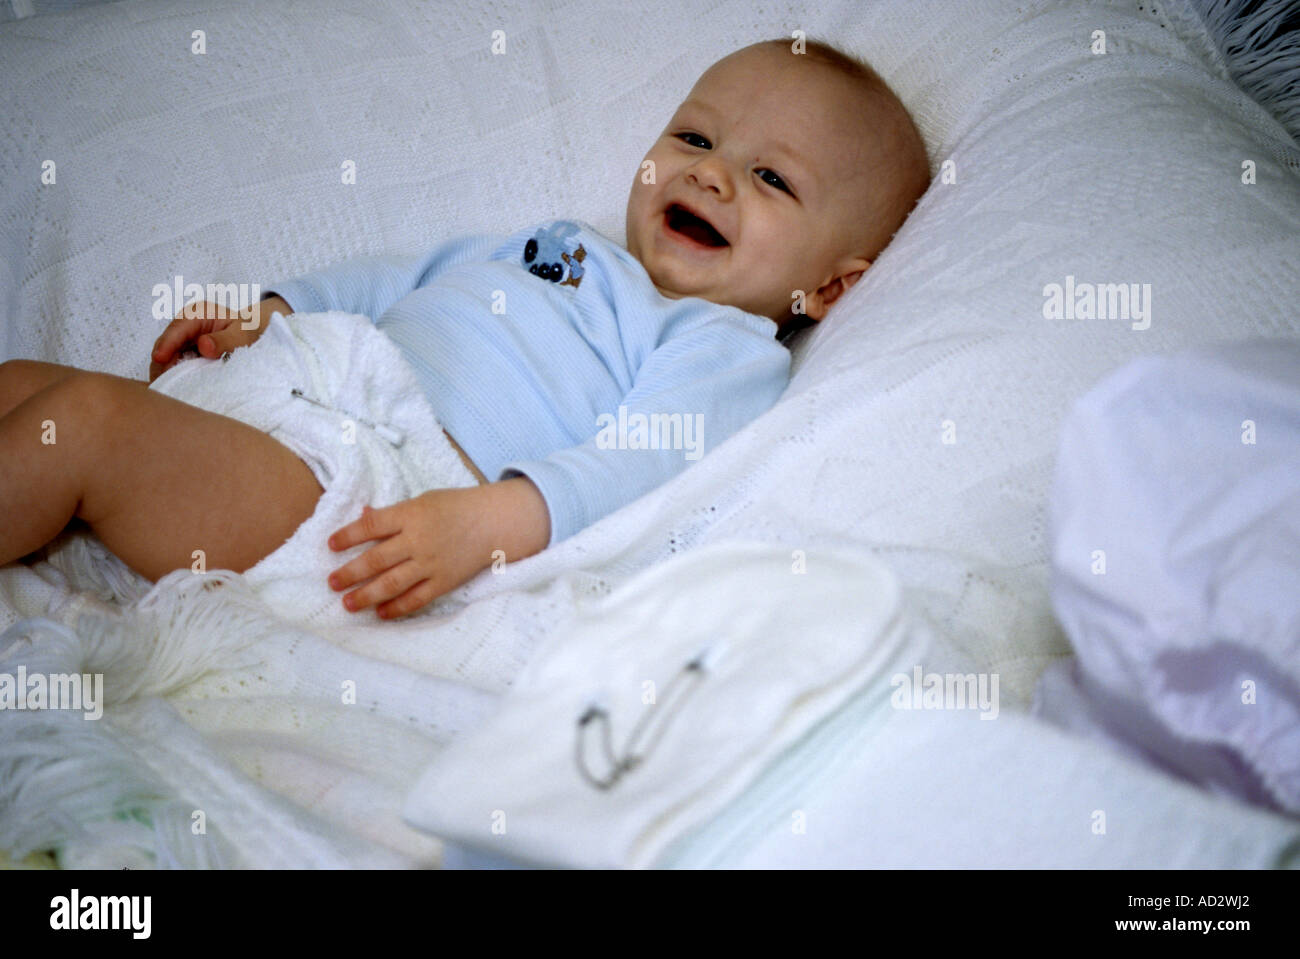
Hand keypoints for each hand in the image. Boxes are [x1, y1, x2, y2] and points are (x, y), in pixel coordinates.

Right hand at [148, 294, 290, 381]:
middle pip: (165, 345)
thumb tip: (204, 346)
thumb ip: (225, 340)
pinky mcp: (182, 352)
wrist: (251, 334)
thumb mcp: (242, 333)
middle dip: (163, 363)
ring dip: (169, 372)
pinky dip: (176, 375)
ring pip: (166, 357)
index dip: (166, 345)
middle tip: (166, 383)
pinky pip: (173, 365)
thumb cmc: (248, 331)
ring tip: (172, 389)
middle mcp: (184, 325)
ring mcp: (181, 339)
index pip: (176, 329)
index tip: (160, 360)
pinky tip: (179, 388)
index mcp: (197, 313)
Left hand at [327, 479, 550, 619]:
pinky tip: (381, 614)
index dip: (348, 536)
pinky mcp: (444, 581)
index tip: (330, 545)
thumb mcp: (423, 501)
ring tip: (347, 604)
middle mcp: (418, 540)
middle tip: (331, 583)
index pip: (371, 527)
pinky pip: (417, 598)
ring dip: (367, 595)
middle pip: (377, 559)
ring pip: (392, 583)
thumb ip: (392, 514)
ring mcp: (431, 563)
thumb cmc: (456, 506)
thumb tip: (362, 517)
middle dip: (350, 572)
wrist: (494, 522)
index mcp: (410, 514)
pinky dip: (398, 608)